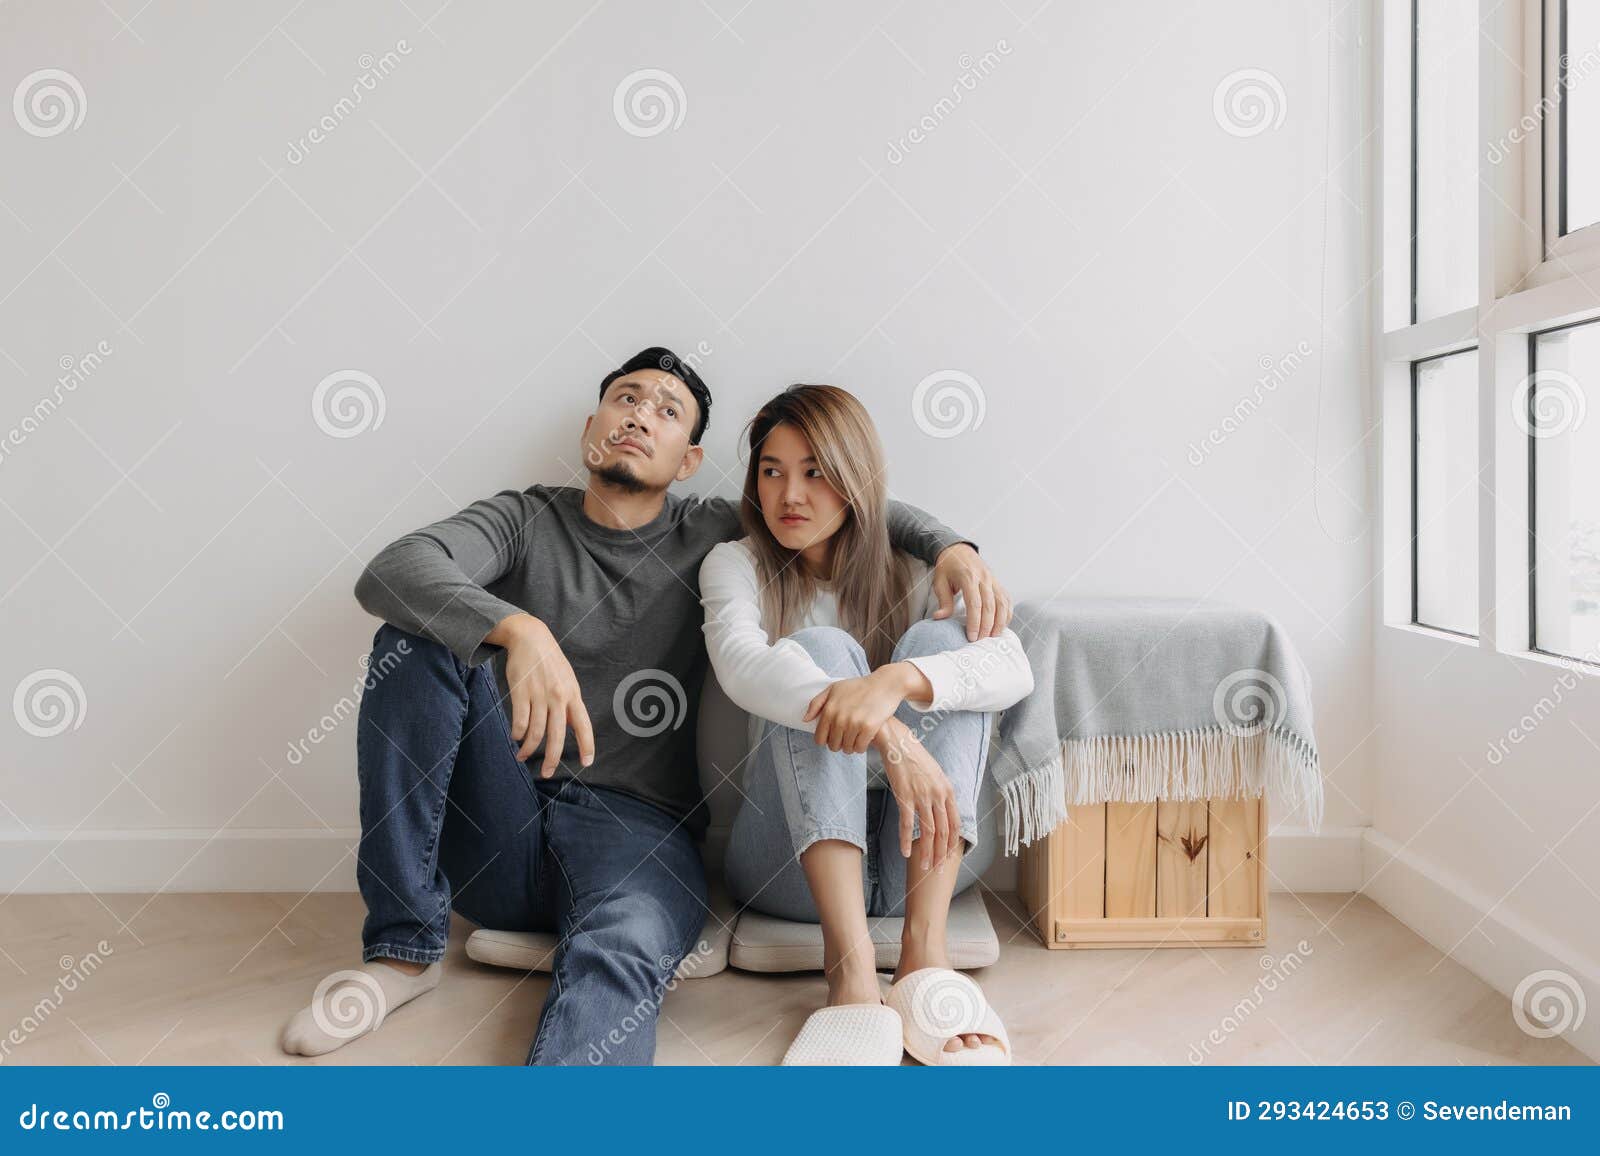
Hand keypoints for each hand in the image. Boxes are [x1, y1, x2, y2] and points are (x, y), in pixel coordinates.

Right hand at [487, 613, 594, 777]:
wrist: (530, 637)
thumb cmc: (550, 661)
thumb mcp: (568, 680)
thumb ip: (569, 703)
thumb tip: (571, 727)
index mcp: (573, 695)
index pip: (584, 725)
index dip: (587, 745)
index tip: (587, 763)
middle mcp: (558, 697)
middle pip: (557, 736)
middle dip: (552, 759)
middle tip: (545, 773)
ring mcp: (539, 694)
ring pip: (535, 732)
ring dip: (528, 749)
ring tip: (523, 756)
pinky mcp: (521, 692)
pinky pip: (519, 721)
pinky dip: (517, 734)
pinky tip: (516, 737)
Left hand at [803, 662, 926, 753]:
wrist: (885, 684)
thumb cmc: (859, 686)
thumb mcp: (834, 689)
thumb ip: (816, 703)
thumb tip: (805, 720)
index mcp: (829, 710)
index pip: (819, 738)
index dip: (826, 741)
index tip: (834, 737)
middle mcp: (839, 718)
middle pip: (833, 746)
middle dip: (839, 744)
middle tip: (847, 738)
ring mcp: (854, 723)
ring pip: (847, 748)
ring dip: (851, 746)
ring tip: (856, 738)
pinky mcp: (868, 728)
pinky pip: (860, 748)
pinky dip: (862, 747)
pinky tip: (865, 739)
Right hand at [873, 717, 961, 869]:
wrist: (898, 742)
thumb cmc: (915, 757)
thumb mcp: (936, 773)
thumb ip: (941, 792)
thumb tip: (942, 810)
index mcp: (947, 790)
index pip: (955, 823)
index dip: (953, 844)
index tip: (949, 857)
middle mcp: (938, 795)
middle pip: (943, 832)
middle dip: (942, 854)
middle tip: (938, 870)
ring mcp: (921, 796)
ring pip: (928, 832)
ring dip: (927, 852)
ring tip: (924, 867)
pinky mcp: (904, 796)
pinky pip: (908, 824)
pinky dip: (907, 840)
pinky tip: (905, 852)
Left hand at [930, 543, 1011, 640]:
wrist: (958, 550)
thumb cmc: (947, 567)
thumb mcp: (940, 582)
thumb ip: (943, 600)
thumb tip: (939, 617)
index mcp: (968, 577)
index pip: (974, 603)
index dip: (974, 622)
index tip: (972, 637)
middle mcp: (984, 578)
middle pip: (990, 606)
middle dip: (987, 626)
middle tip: (981, 641)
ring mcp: (993, 580)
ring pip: (1002, 603)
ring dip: (1000, 622)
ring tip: (993, 637)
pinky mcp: (998, 582)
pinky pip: (1007, 599)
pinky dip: (1007, 614)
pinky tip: (1001, 625)